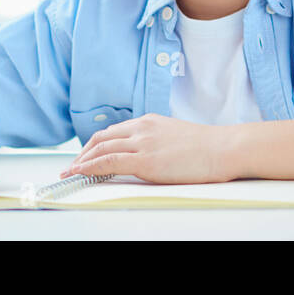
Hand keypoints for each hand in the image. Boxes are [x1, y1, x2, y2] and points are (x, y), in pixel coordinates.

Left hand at [60, 113, 235, 183]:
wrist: (224, 148)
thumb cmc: (207, 147)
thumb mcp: (175, 137)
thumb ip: (156, 142)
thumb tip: (146, 156)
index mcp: (149, 121)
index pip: (113, 132)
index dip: (95, 144)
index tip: (85, 155)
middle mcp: (142, 128)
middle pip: (101, 138)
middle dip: (82, 153)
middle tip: (71, 166)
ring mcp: (143, 143)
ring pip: (101, 148)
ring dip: (81, 161)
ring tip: (69, 172)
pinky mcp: (145, 160)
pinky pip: (109, 162)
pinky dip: (90, 166)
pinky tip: (80, 173)